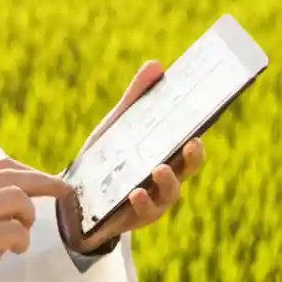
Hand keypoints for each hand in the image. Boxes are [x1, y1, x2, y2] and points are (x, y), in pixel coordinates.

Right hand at [0, 159, 73, 281]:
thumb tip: (37, 183)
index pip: (3, 166)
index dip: (32, 171)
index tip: (52, 180)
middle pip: (14, 177)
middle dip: (45, 183)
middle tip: (65, 191)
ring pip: (18, 199)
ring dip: (27, 217)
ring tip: (20, 235)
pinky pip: (17, 230)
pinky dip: (22, 241)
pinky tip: (13, 250)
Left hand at [57, 61, 207, 253]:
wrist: (76, 197)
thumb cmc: (106, 157)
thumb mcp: (118, 124)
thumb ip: (136, 97)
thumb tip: (155, 64)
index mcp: (167, 154)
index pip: (190, 143)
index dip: (199, 131)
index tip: (205, 117)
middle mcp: (166, 178)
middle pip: (189, 167)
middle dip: (194, 156)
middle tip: (192, 143)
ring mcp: (153, 200)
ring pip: (170, 193)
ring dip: (168, 181)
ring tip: (159, 169)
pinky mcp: (135, 217)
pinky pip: (144, 212)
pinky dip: (142, 202)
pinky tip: (135, 192)